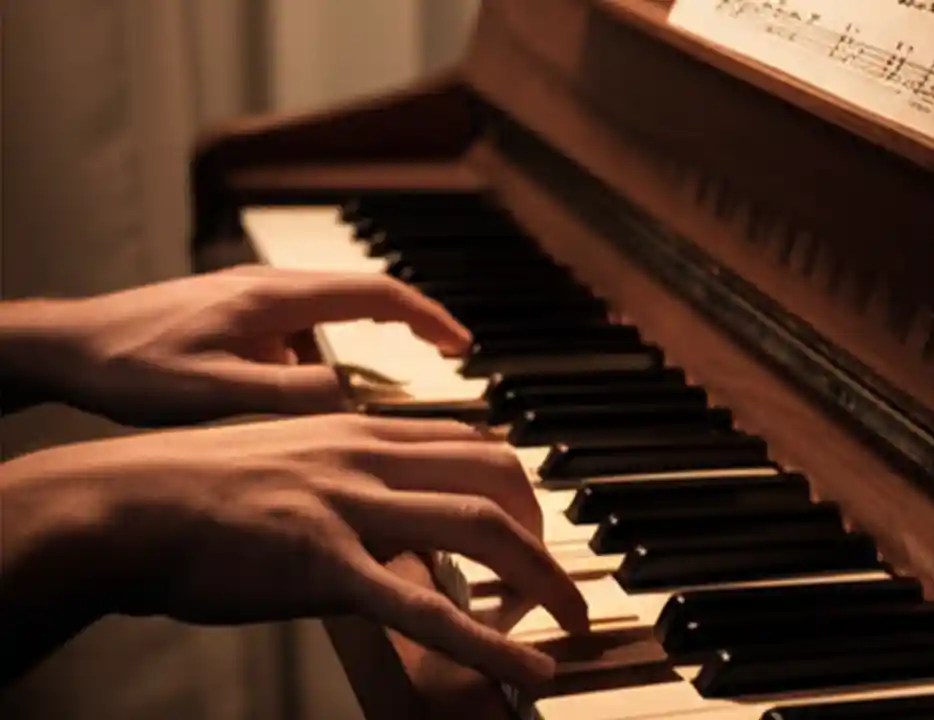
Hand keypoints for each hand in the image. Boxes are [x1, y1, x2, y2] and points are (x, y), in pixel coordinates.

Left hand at [0, 265, 469, 424]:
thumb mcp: (214, 393)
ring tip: (374, 393)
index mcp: (275, 296)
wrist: (63, 346)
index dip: (427, 317)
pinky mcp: (230, 316)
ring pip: (326, 317)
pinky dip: (319, 358)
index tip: (462, 343)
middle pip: (359, 295)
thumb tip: (354, 401)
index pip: (375, 292)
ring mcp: (248, 299)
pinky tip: (304, 396)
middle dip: (408, 325)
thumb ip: (291, 396)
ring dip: (360, 347)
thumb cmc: (128, 366)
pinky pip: (294, 332)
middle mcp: (267, 286)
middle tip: (446, 357)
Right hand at [0, 415, 586, 689]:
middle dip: (544, 529)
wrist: (123, 503)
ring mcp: (350, 507)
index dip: (515, 485)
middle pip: (493, 475)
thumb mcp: (285, 461)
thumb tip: (385, 518)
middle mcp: (367, 456)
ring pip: (481, 527)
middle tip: (556, 579)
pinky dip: (488, 642)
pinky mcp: (327, 566)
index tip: (531, 525)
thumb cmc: (190, 489)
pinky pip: (426, 608)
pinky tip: (525, 668)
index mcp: (358, 430)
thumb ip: (345, 478)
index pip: (467, 441)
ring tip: (571, 621)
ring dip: (543, 578)